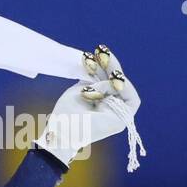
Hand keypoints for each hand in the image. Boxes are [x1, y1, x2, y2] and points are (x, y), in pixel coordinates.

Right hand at [34, 44, 145, 171]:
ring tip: (98, 50)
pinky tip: (88, 58)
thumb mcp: (95, 113)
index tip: (114, 78)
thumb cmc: (77, 128)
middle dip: (110, 68)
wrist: (57, 136)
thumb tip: (106, 78)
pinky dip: (90, 69)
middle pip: (116, 84)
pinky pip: (92, 80)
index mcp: (119, 116)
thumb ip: (101, 90)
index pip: (130, 97)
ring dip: (101, 65)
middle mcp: (112, 107)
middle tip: (104, 54)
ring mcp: (100, 99)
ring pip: (104, 79)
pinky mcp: (88, 94)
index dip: (124, 86)